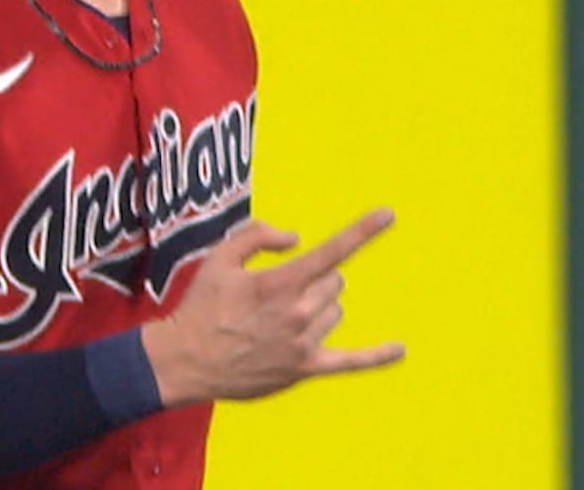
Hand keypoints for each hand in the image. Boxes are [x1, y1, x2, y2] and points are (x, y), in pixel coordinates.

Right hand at [140, 208, 404, 406]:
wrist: (185, 360)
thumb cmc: (200, 307)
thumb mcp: (218, 258)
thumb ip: (257, 235)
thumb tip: (295, 239)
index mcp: (280, 283)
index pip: (331, 251)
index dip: (362, 230)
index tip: (388, 213)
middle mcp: (298, 312)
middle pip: (333, 283)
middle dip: (314, 278)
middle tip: (279, 288)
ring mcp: (303, 343)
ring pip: (335, 311)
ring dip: (320, 306)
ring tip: (280, 316)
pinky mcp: (304, 369)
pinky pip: (350, 362)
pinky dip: (376, 356)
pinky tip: (398, 349)